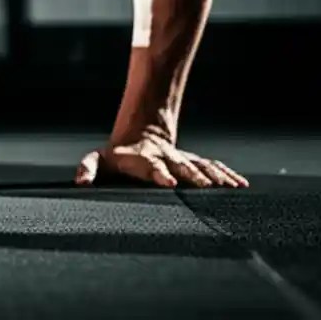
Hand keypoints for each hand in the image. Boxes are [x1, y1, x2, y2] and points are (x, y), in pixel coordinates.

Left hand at [74, 132, 248, 188]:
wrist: (139, 132)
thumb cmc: (116, 155)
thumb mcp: (98, 160)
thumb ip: (88, 169)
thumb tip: (80, 182)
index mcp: (143, 160)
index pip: (152, 168)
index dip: (160, 175)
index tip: (171, 183)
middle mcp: (166, 159)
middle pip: (182, 167)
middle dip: (194, 177)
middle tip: (207, 188)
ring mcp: (181, 160)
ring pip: (201, 166)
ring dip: (215, 177)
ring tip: (231, 188)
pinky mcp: (192, 162)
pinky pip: (212, 167)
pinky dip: (226, 175)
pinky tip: (240, 185)